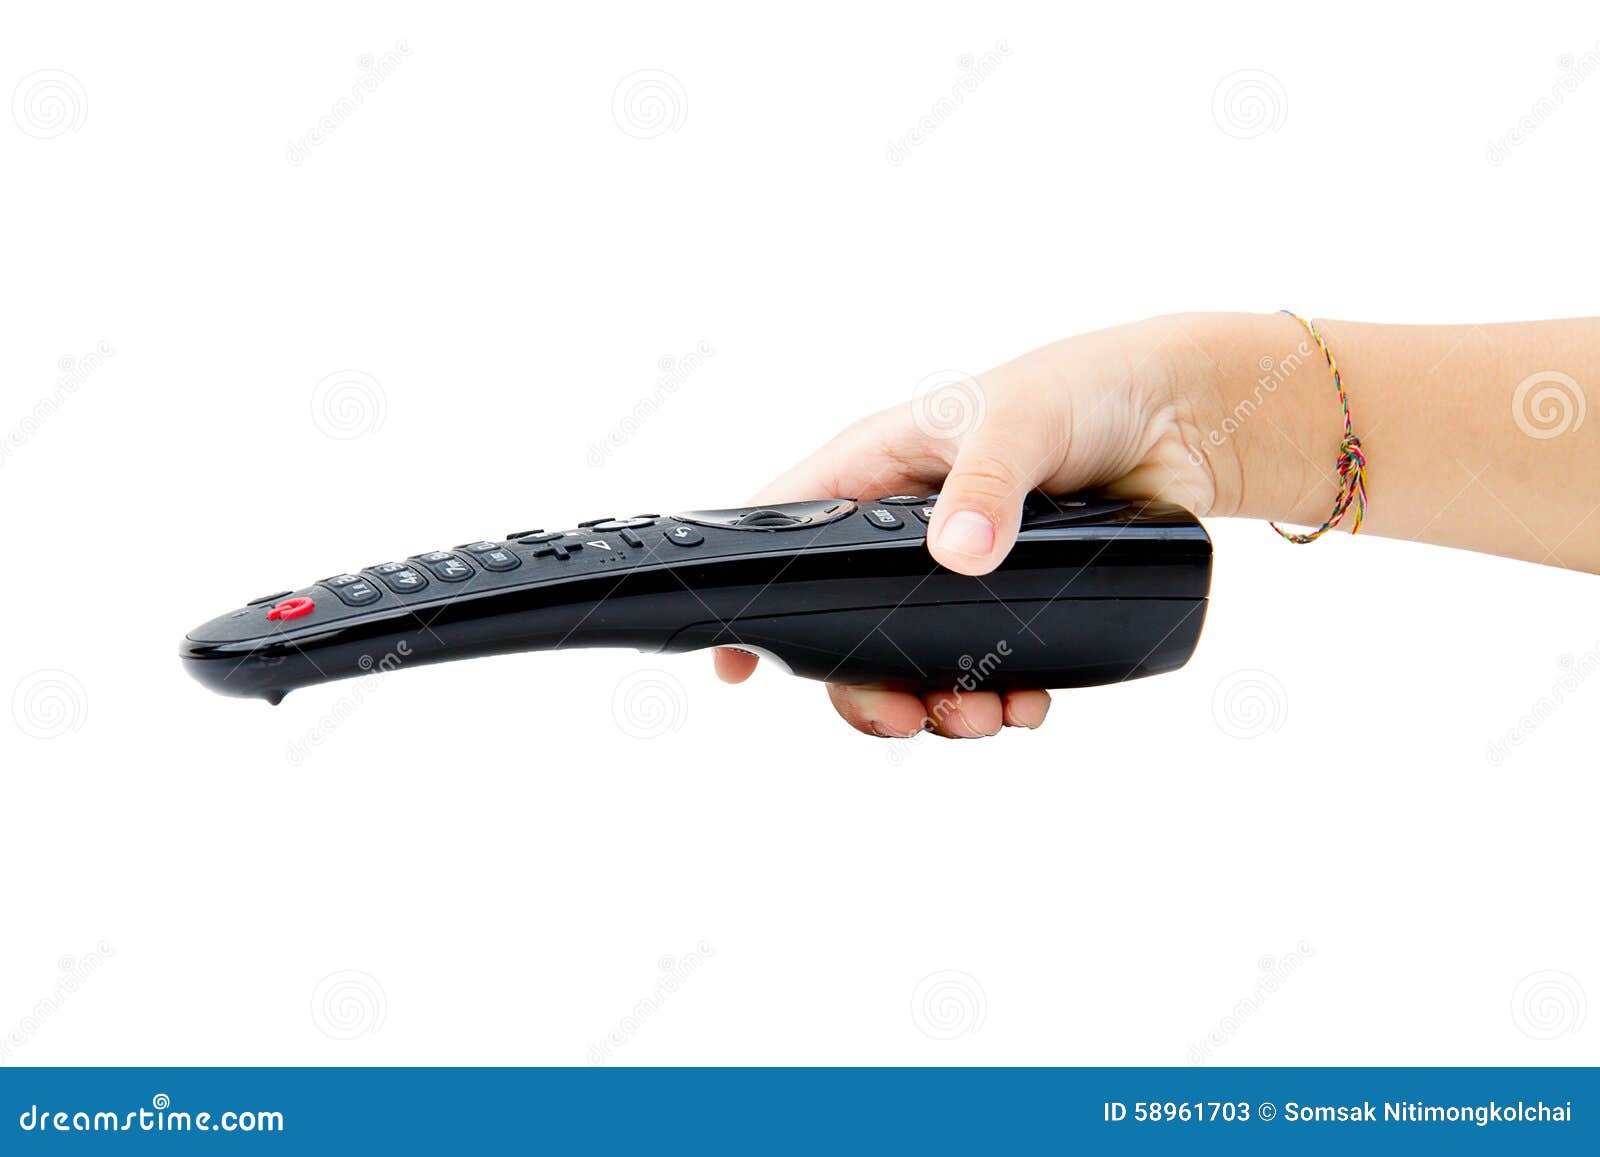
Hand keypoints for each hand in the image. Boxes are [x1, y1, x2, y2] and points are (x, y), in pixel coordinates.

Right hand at [713, 315, 1233, 737]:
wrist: (1181, 422)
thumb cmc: (1082, 387)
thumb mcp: (1019, 421)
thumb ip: (986, 485)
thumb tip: (957, 550)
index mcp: (879, 470)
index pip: (787, 531)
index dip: (752, 595)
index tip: (739, 664)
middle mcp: (906, 532)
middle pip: (844, 627)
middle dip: (863, 685)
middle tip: (897, 716)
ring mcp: (956, 578)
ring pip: (910, 663)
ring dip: (936, 705)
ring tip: (979, 717)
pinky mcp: (1012, 610)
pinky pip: (981, 672)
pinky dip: (995, 703)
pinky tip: (1024, 706)